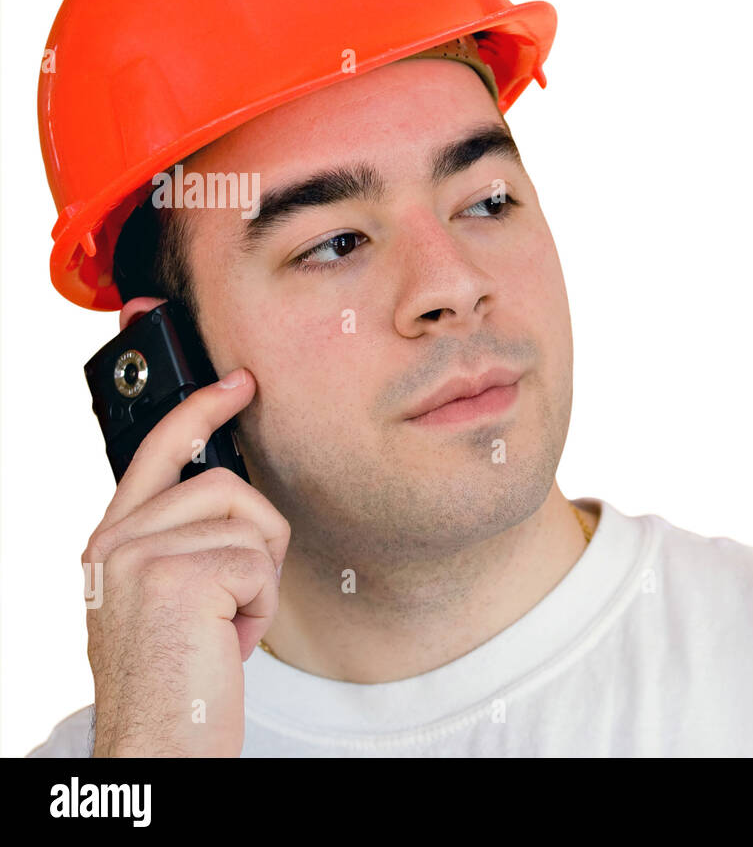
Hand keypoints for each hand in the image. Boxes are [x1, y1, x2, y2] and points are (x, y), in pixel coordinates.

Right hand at [82, 368, 289, 756]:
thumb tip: (232, 497)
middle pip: (226, 486)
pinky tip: (229, 642)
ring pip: (250, 524)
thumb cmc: (172, 682)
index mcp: (110, 545)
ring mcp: (141, 557)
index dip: (199, 410)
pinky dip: (262, 608)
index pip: (157, 454)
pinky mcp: (180, 576)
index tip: (238, 383)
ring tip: (226, 627)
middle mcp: (114, 544)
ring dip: (259, 582)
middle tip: (238, 600)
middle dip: (257, 540)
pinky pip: (260, 563)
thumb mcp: (163, 602)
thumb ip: (179, 544)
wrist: (157, 748)